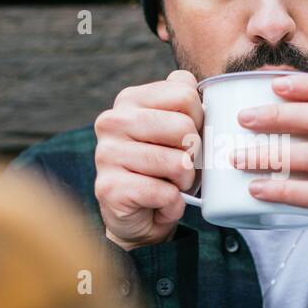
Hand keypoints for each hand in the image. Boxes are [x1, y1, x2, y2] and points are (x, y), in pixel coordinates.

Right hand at [93, 70, 202, 250]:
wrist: (140, 217)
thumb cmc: (166, 169)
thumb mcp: (179, 129)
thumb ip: (187, 103)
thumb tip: (201, 89)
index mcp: (130, 99)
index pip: (185, 93)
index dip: (200, 119)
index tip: (189, 137)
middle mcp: (112, 121)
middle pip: (183, 127)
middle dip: (195, 154)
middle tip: (182, 167)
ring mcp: (106, 154)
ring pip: (177, 163)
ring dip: (185, 181)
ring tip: (172, 185)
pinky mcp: (109, 188)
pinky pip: (164, 193)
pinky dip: (173, 204)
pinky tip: (160, 204)